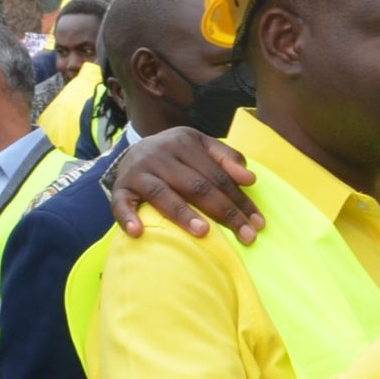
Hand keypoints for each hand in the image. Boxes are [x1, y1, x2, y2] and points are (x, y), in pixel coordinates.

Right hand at [108, 127, 260, 242]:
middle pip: (197, 186)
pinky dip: (128, 217)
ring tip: (204, 232)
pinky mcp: (121, 187)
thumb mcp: (202, 147)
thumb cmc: (177, 155)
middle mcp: (161, 154)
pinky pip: (121, 203)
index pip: (218, 175)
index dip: (240, 199)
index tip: (258, 222)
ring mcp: (139, 171)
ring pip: (163, 194)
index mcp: (185, 142)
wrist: (133, 150)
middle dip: (225, 212)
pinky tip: (139, 232)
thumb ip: (226, 159)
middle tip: (246, 236)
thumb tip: (250, 179)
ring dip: (183, 215)